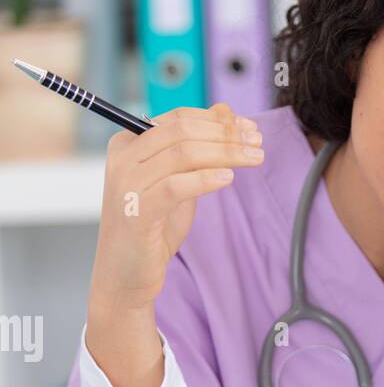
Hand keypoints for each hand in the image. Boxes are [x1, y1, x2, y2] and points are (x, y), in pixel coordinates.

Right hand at [90, 101, 264, 312]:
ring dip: (225, 153)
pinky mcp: (136, 210)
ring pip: (183, 154)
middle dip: (225, 134)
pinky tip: (228, 178)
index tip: (249, 127)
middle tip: (257, 142)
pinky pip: (176, 186)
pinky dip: (206, 178)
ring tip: (254, 158)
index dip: (217, 119)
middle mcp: (123, 158)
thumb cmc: (153, 228)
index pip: (177, 118)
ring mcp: (127, 184)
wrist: (126, 274)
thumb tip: (224, 111)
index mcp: (129, 144)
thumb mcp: (179, 181)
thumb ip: (197, 148)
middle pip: (182, 131)